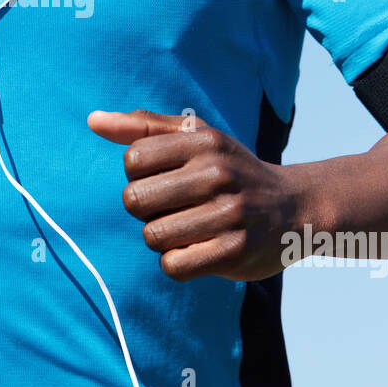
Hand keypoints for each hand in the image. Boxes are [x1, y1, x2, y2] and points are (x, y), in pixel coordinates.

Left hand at [87, 108, 304, 282]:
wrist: (295, 208)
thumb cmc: (229, 170)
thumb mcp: (194, 137)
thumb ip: (141, 127)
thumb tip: (92, 120)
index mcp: (204, 140)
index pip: (132, 159)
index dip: (138, 175)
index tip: (162, 178)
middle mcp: (218, 173)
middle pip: (135, 200)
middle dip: (145, 210)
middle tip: (173, 208)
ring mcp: (229, 213)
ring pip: (152, 236)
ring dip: (162, 238)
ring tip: (187, 228)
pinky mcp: (235, 252)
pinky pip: (173, 265)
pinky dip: (176, 263)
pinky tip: (197, 250)